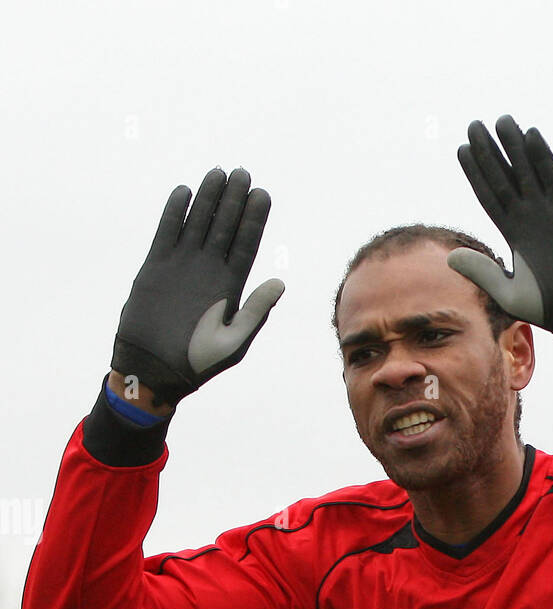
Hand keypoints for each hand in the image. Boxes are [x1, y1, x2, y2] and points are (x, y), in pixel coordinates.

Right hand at [111, 168, 284, 405]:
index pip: (246, 245)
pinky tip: (185, 191)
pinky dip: (175, 212)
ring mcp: (182, 266)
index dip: (254, 220)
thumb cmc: (197, 364)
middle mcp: (208, 271)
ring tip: (218, 174)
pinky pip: (167, 232)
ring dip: (208, 199)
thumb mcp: (233, 343)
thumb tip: (280, 283)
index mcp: (231, 287)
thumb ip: (255, 312)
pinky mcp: (155, 266)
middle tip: (243, 174)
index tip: (263, 194)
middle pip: (225, 227)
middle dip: (234, 201)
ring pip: (198, 223)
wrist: (153, 370)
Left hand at [448, 116, 552, 346]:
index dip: (476, 173)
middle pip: (504, 177)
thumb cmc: (549, 306)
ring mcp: (549, 212)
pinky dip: (543, 158)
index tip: (462, 150)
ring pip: (527, 172)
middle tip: (474, 125)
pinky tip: (530, 136)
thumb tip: (451, 257)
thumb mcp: (507, 292)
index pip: (490, 195)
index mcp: (514, 233)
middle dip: (489, 152)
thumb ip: (482, 272)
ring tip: (500, 121)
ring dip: (513, 147)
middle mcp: (530, 217)